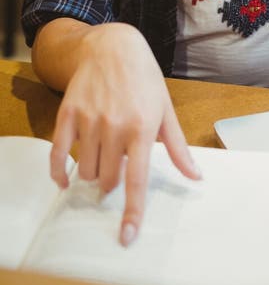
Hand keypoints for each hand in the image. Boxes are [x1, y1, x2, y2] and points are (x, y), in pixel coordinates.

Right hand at [48, 22, 200, 245]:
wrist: (113, 47)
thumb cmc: (144, 80)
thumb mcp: (166, 110)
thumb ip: (178, 148)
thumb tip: (196, 177)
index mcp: (142, 128)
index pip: (136, 180)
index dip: (132, 211)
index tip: (127, 236)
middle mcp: (114, 126)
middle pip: (107, 180)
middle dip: (113, 181)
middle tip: (119, 163)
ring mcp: (88, 120)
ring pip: (84, 171)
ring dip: (92, 173)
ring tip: (102, 154)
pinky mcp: (67, 114)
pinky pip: (57, 154)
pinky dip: (58, 172)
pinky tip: (64, 179)